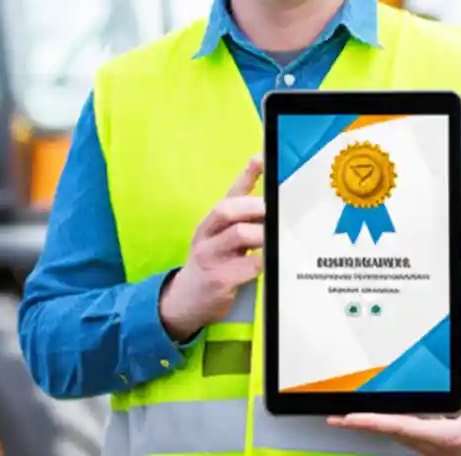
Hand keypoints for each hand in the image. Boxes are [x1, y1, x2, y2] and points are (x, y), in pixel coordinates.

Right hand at [159, 154, 264, 340]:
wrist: (183, 301)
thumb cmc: (212, 266)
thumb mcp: (220, 241)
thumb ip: (242, 223)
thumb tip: (271, 204)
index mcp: (210, 223)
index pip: (230, 193)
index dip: (247, 174)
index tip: (262, 158)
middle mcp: (206, 235)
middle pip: (226, 210)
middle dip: (253, 206)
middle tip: (274, 211)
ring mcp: (210, 257)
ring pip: (238, 234)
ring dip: (262, 234)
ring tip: (277, 237)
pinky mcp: (218, 280)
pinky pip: (247, 265)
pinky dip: (263, 261)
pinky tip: (273, 261)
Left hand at [326, 324, 460, 454]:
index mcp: (451, 434)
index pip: (406, 427)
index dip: (377, 422)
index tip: (353, 417)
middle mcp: (436, 446)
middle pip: (392, 433)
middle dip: (362, 424)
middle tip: (336, 415)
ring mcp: (431, 449)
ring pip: (395, 436)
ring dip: (370, 426)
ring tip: (343, 416)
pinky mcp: (429, 446)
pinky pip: (401, 436)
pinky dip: (383, 426)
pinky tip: (369, 417)